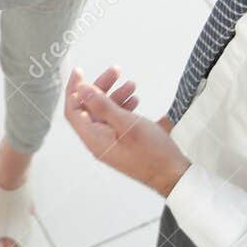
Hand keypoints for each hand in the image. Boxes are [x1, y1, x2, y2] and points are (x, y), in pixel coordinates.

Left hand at [64, 66, 189, 196]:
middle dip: (101, 87)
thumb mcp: (127, 124)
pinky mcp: (121, 143)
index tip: (80, 71)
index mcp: (94, 138)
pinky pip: (115, 121)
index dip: (73, 89)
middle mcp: (97, 141)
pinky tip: (135, 100)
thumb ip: (102, 106)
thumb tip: (81, 89)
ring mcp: (109, 143)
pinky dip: (122, 108)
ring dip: (115, 96)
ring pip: (104, 113)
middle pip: (89, 108)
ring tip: (132, 85)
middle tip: (116, 71)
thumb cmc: (153, 152)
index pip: (73, 110)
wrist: (173, 175)